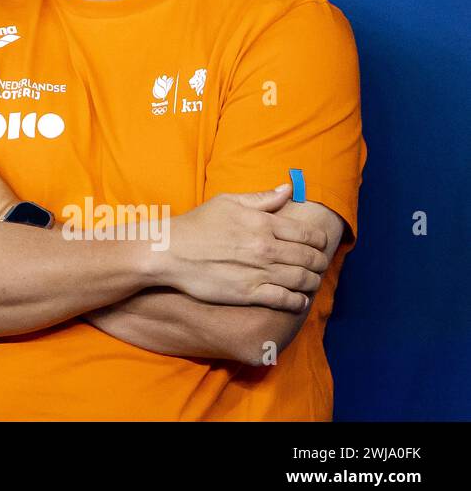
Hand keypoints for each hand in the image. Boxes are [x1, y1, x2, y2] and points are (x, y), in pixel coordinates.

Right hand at [158, 185, 329, 311]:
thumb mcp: (227, 202)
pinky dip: (298, 301)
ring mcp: (259, 272)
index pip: (308, 234)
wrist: (169, 252)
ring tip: (312, 282)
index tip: (320, 245)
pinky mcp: (249, 293)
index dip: (320, 241)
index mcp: (264, 224)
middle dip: (320, 262)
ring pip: (302, 280)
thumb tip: (288, 189)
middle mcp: (266, 248)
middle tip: (318, 265)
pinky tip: (298, 300)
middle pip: (310, 258)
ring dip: (313, 282)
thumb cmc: (197, 224)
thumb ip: (261, 198)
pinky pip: (285, 300)